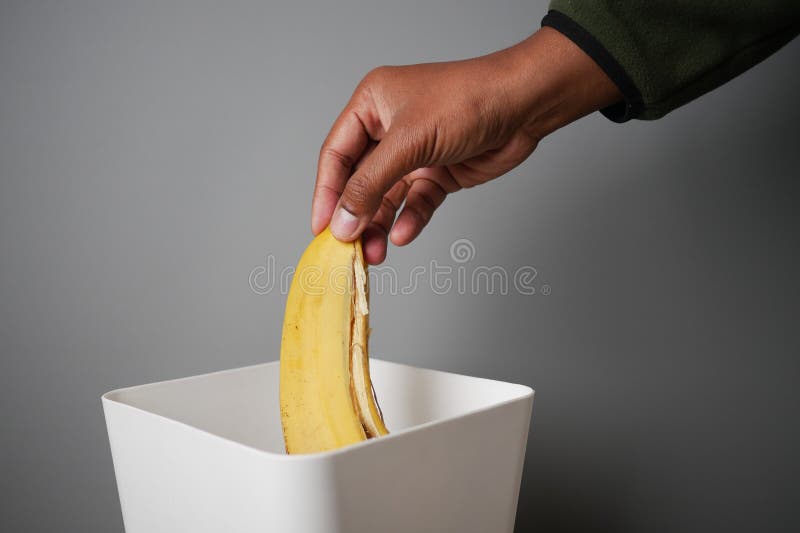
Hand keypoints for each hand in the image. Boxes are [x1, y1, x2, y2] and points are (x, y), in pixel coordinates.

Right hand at [312, 27, 620, 263]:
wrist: (524, 105)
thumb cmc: (466, 102)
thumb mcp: (408, 143)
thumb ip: (370, 185)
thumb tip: (341, 222)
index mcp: (371, 106)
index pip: (336, 155)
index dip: (326, 193)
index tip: (321, 228)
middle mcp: (389, 128)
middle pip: (360, 180)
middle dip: (355, 215)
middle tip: (348, 248)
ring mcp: (415, 152)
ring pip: (387, 196)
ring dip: (379, 224)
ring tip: (374, 254)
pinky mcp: (438, 171)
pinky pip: (416, 201)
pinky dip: (410, 219)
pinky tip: (404, 235)